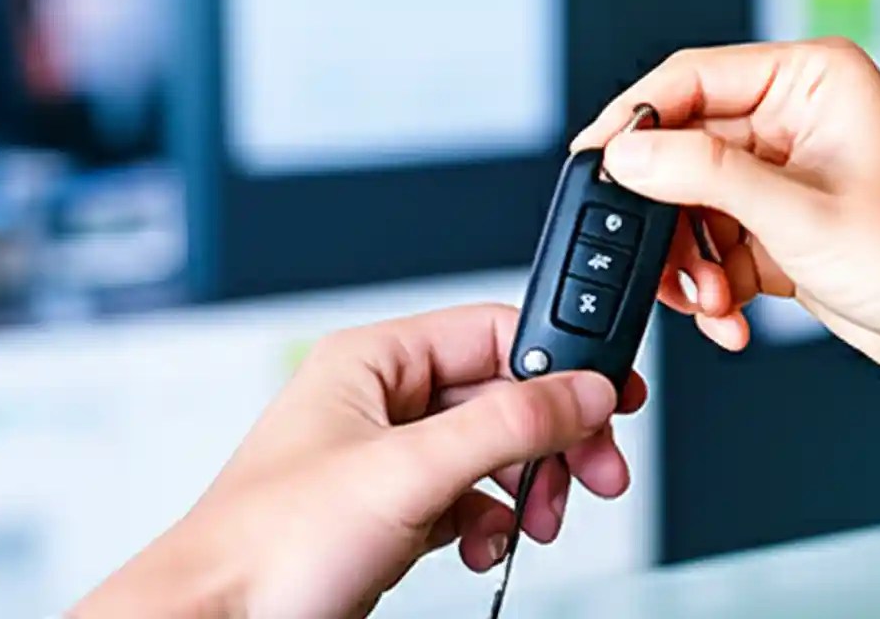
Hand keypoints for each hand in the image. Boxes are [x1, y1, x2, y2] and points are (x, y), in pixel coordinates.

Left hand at [71, 304, 644, 617]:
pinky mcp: (392, 510)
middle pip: (501, 396)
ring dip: (528, 486)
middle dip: (552, 437)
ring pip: (491, 452)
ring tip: (541, 519)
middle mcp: (382, 402)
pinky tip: (486, 547)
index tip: (611, 396)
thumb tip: (583, 390)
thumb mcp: (407, 472)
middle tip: (598, 470)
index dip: (557, 362)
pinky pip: (469, 499)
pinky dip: (492, 524)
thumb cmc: (268, 544)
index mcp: (373, 361)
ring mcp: (387, 459)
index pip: (490, 333)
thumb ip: (505, 423)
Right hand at [573, 39, 879, 390]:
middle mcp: (790, 122)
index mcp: (806, 82)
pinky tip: (728, 318)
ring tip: (710, 302)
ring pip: (688, 211)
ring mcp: (781, 180)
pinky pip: (713, 252)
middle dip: (664, 219)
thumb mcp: (802, 214)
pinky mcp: (779, 231)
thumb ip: (705, 177)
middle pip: (679, 153)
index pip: (689, 80)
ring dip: (687, 266)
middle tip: (655, 262)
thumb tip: (625, 154)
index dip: (632, 122)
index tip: (591, 164)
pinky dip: (710, 291)